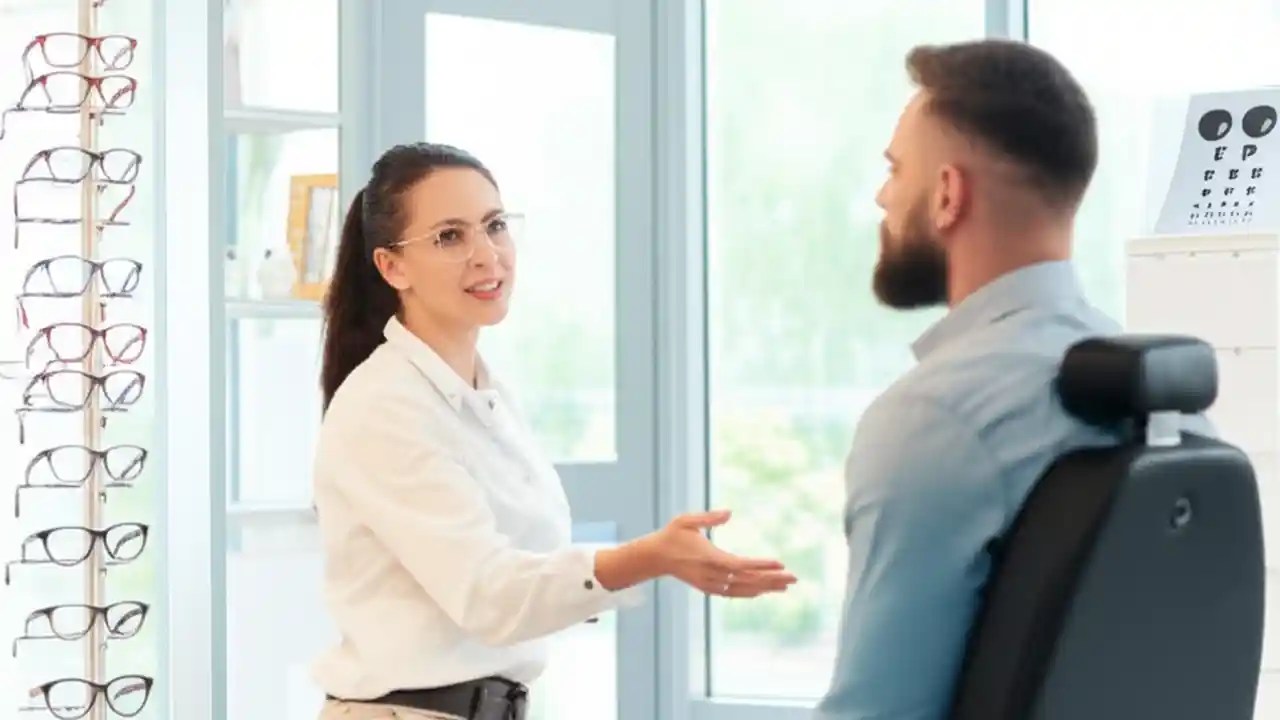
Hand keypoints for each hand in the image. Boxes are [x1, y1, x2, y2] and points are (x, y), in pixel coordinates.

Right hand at [648, 509, 796, 597]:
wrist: (654, 557)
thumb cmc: (671, 535)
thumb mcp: (686, 521)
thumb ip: (709, 518)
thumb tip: (729, 512)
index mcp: (709, 558)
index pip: (742, 565)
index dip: (762, 566)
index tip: (781, 564)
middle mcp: (712, 575)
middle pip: (748, 580)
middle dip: (772, 580)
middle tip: (794, 578)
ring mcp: (710, 584)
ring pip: (743, 589)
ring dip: (765, 588)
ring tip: (785, 586)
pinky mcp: (707, 588)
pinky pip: (733, 593)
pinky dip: (749, 593)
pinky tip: (763, 591)